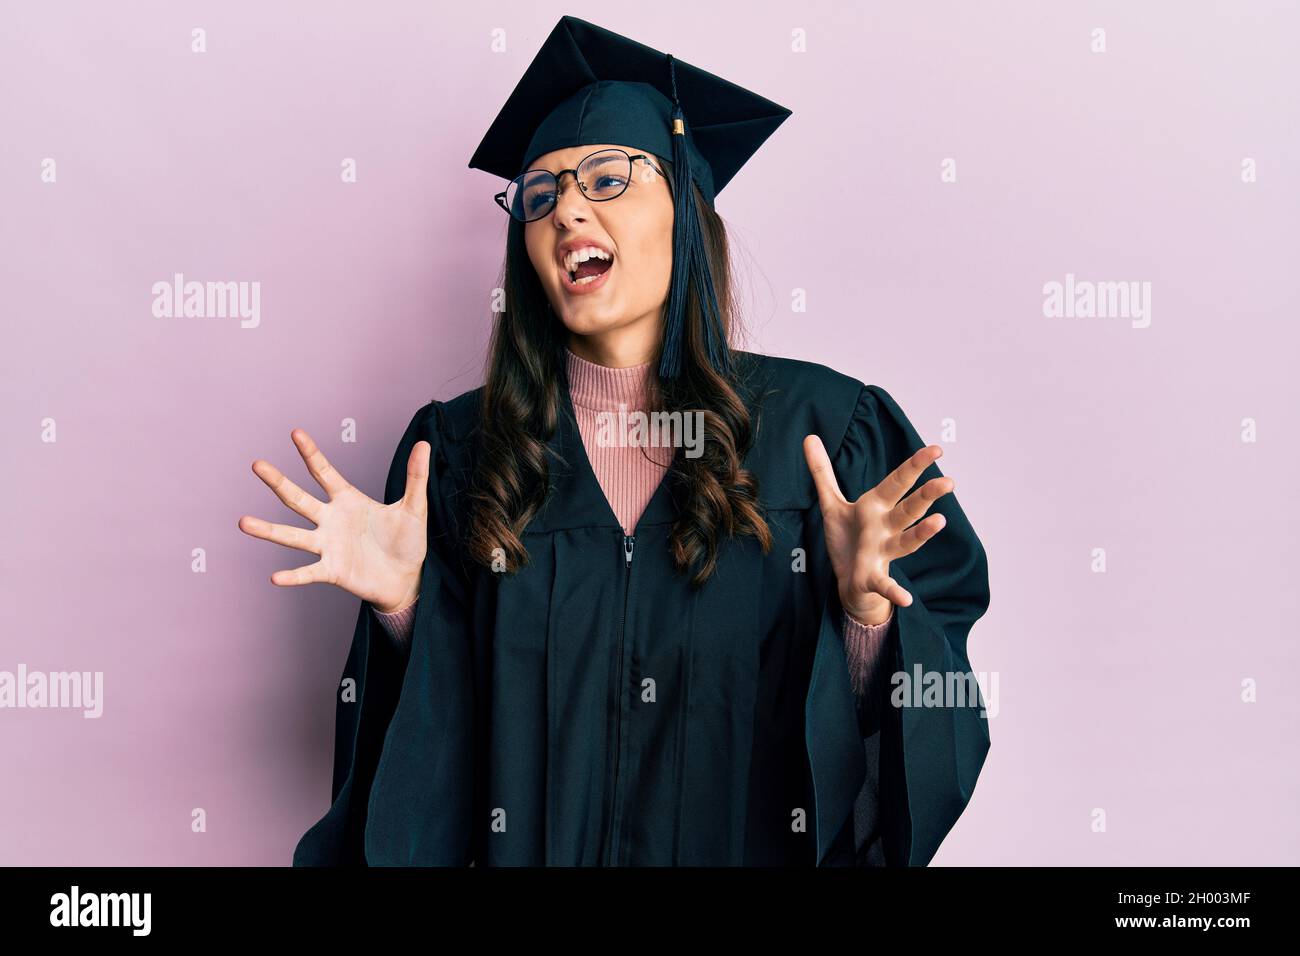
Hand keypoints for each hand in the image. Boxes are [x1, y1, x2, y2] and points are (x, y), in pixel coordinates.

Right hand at [238, 429, 429, 612]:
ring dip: (268, 530)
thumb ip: (416, 477)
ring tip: (243, 522)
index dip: (311, 453)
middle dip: (278, 482)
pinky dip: (293, 576)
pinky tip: (275, 577)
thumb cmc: (407, 542)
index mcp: (348, 501)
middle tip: (256, 465)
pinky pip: (309, 573)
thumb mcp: (415, 508)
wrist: (407, 578)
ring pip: (292, 536)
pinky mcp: (333, 571)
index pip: (324, 472)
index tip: (295, 433)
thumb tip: (424, 444)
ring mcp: (328, 546)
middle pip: (299, 499)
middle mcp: (331, 521)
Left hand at [802, 435, 953, 623]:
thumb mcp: (832, 503)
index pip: (897, 482)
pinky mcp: (872, 577)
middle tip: (948, 482)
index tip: (937, 449)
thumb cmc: (847, 538)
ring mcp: (882, 553)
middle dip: (926, 495)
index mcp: (875, 507)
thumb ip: (822, 471)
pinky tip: (906, 599)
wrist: (849, 580)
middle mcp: (885, 528)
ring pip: (906, 541)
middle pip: (908, 509)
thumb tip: (809, 437)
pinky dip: (895, 592)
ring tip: (939, 522)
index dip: (915, 465)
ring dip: (923, 533)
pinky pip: (885, 584)